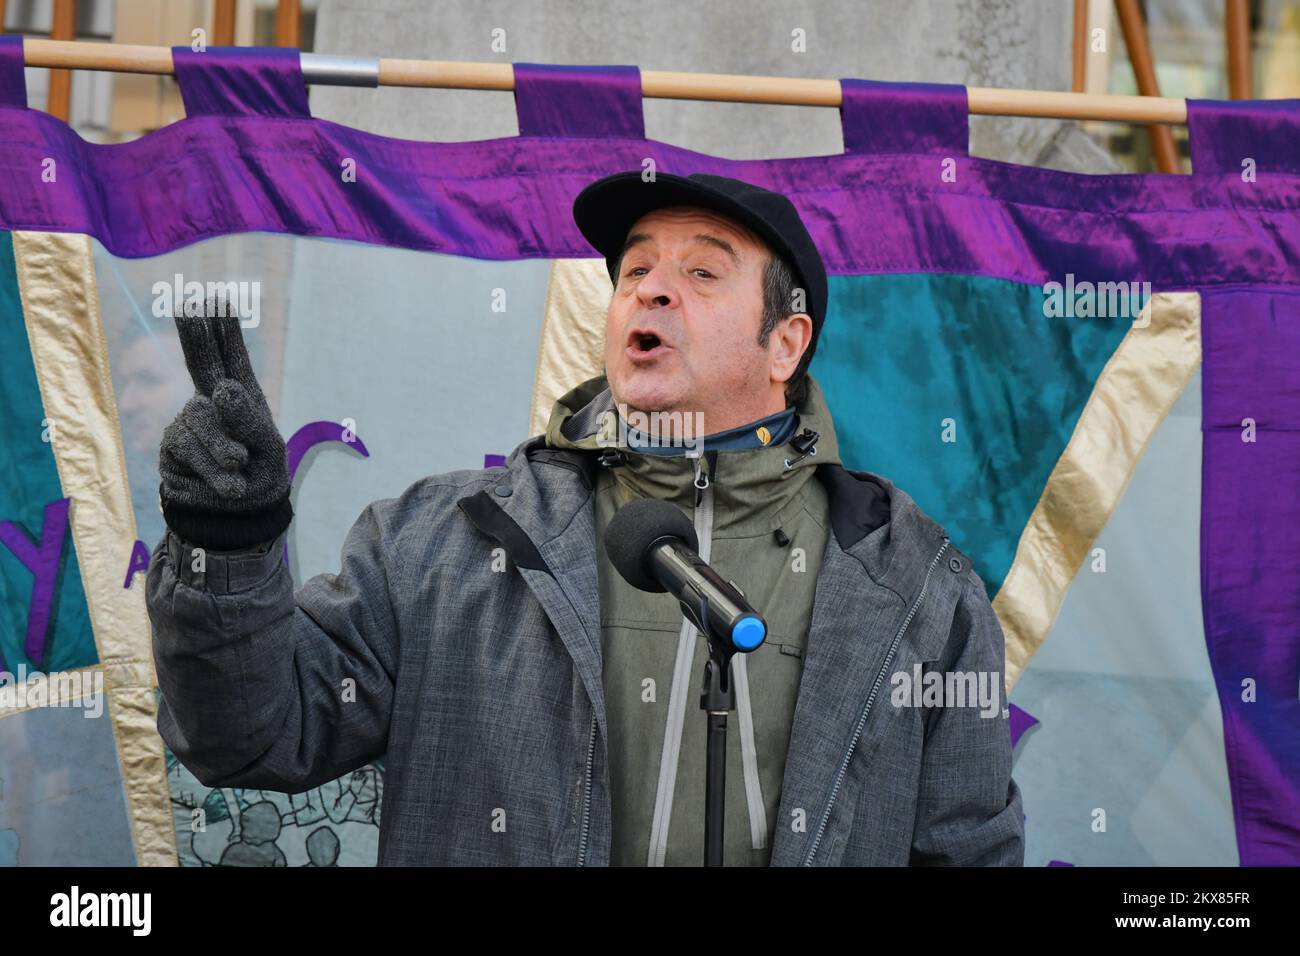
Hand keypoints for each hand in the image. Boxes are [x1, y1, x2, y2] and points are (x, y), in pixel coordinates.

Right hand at [159, 298, 292, 550]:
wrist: (240, 518)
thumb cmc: (261, 477)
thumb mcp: (268, 449)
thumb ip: (249, 419)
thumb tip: (221, 388)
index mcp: (243, 399)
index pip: (233, 359)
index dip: (225, 331)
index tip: (217, 298)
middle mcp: (212, 404)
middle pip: (201, 364)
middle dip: (195, 334)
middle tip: (190, 303)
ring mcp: (189, 423)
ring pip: (201, 420)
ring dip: (225, 450)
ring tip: (241, 467)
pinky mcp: (173, 448)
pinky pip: (190, 450)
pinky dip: (214, 469)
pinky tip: (227, 484)